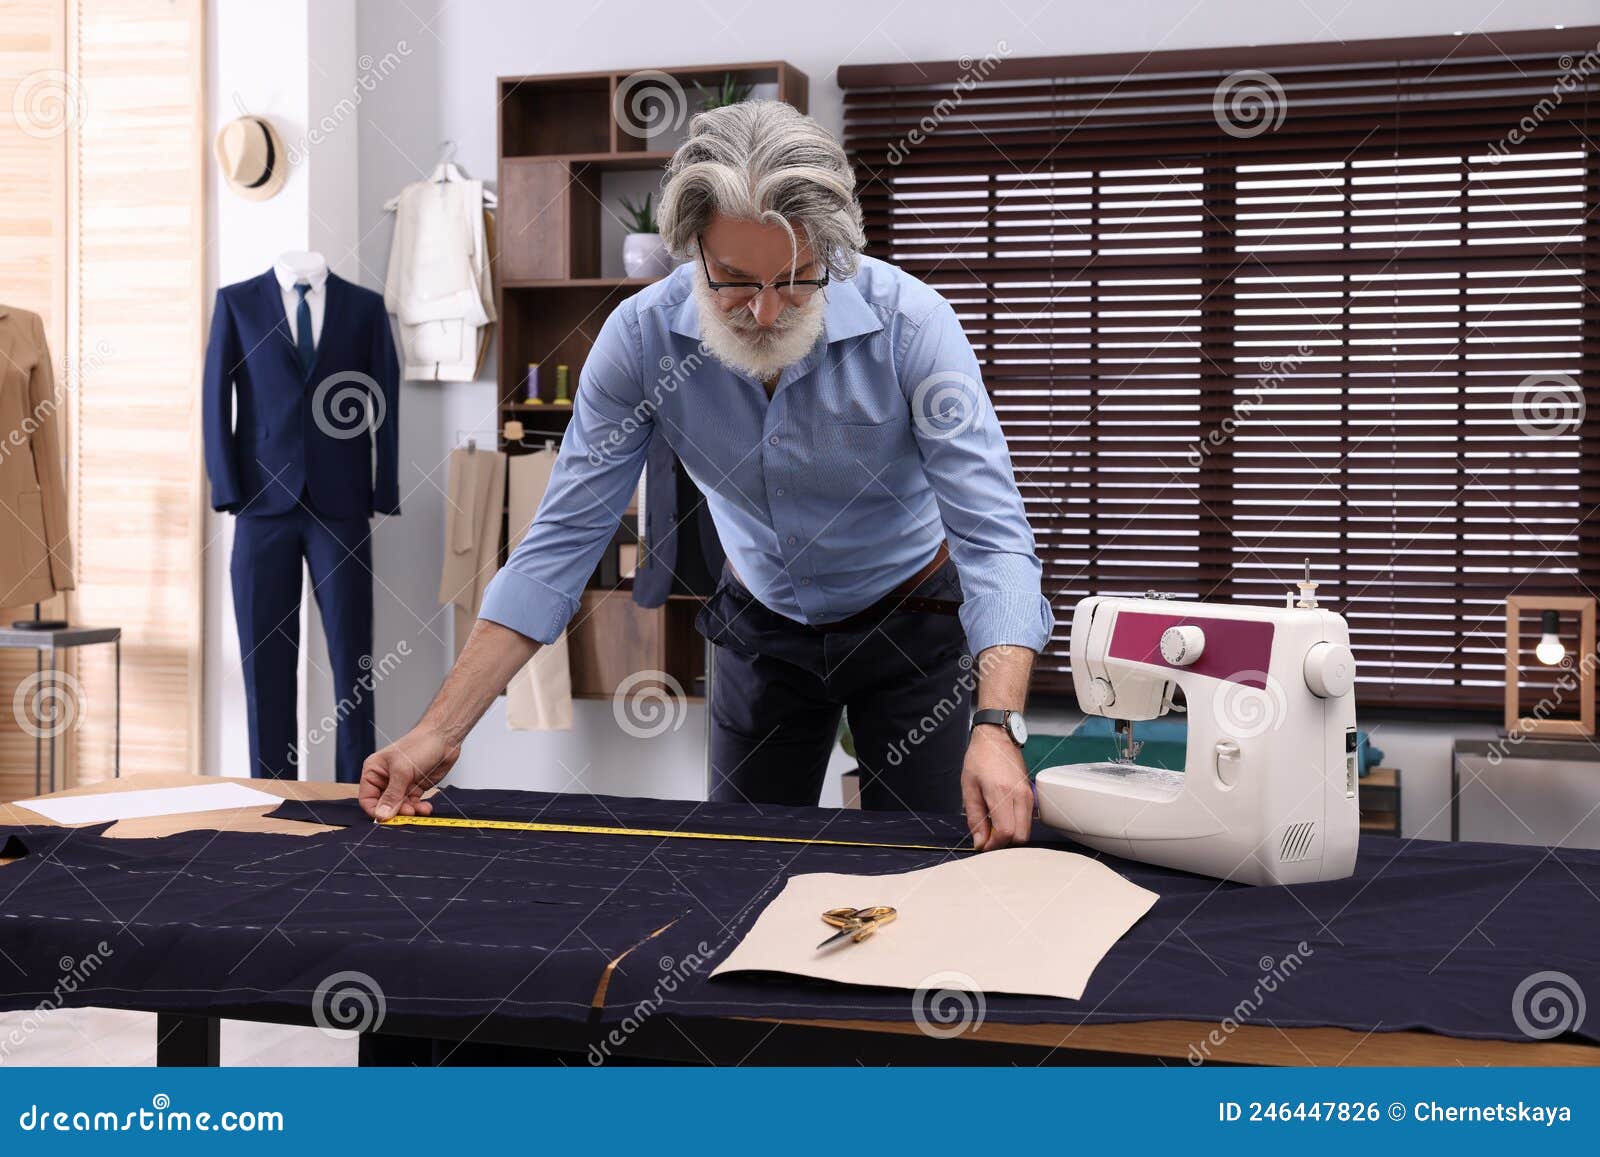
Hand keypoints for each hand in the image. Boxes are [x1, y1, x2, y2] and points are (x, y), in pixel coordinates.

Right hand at [359, 726, 460, 820]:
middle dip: (396, 811)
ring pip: (400, 807)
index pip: (367, 798)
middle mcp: (385, 778)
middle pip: (384, 805)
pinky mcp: (414, 787)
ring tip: (419, 809)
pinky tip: (425, 807)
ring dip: (410, 811)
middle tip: (408, 813)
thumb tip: (382, 814)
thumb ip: (392, 795)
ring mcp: (401, 784)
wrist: (444, 738)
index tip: (386, 818)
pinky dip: (419, 808)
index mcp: (374, 770)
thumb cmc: (421, 744)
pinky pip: (413, 804)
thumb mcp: (402, 771)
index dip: (375, 810)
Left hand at [960, 724, 1033, 851]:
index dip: (994, 844)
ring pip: (1026, 831)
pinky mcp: (1031, 795)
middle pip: (1020, 837)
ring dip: (1010, 835)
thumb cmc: (980, 759)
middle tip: (988, 836)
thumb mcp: (969, 789)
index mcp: (1001, 793)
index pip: (1006, 832)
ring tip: (993, 825)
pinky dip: (1016, 825)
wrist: (997, 738)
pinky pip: (1027, 820)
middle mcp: (1020, 796)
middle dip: (1004, 843)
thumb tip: (980, 843)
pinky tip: (1001, 817)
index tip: (982, 844)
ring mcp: (1028, 796)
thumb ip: (975, 819)